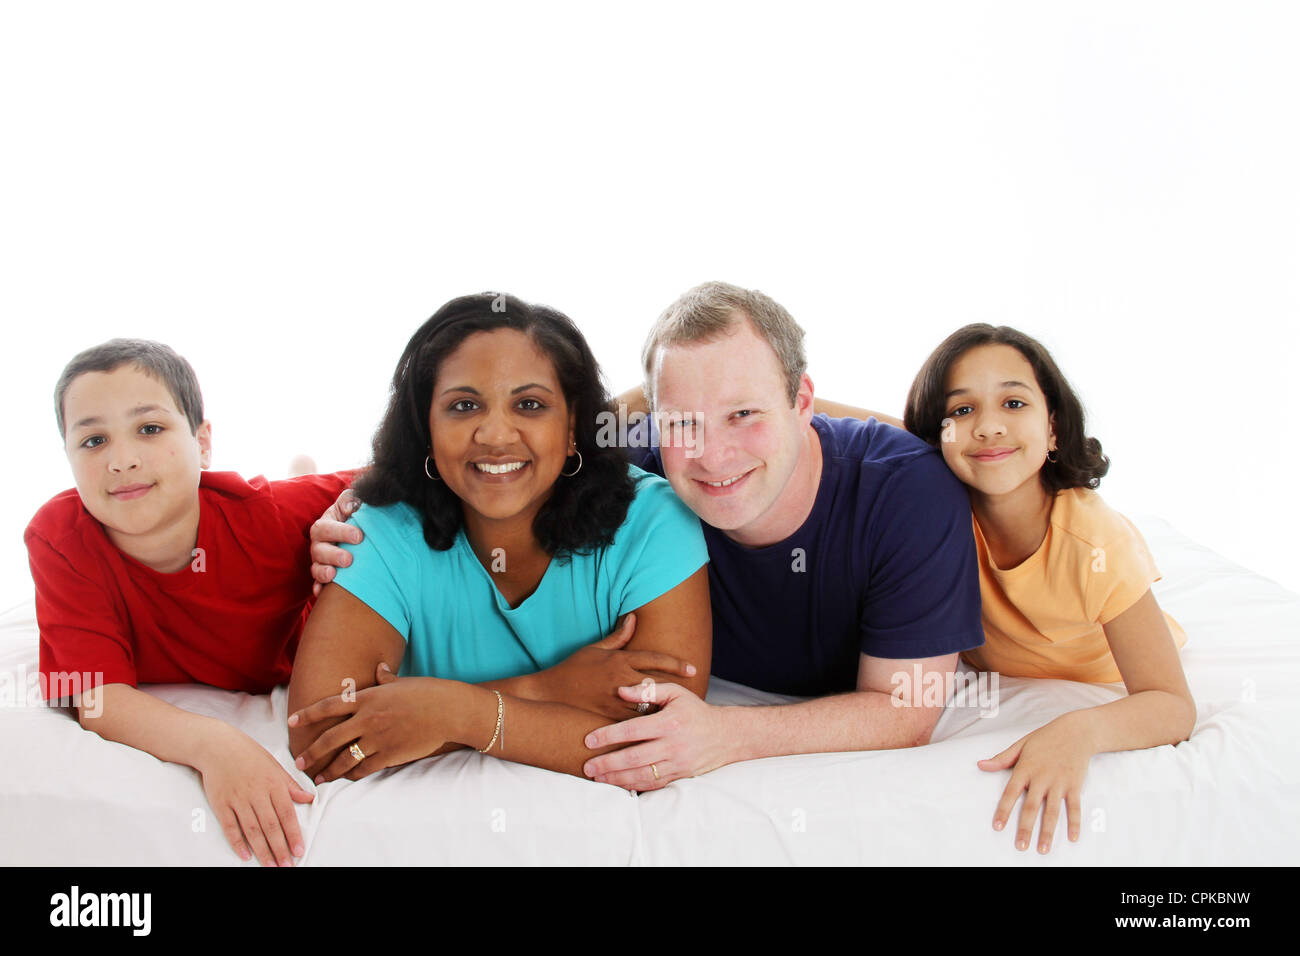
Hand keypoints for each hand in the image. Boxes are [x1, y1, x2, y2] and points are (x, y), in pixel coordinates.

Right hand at [194, 725, 314, 866]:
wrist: (218, 745)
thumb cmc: (249, 755)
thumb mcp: (274, 765)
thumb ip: (291, 785)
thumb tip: (310, 798)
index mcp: (273, 783)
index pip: (287, 813)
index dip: (294, 834)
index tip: (300, 850)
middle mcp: (257, 793)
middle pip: (270, 826)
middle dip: (280, 848)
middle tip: (286, 865)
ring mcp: (238, 799)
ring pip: (252, 830)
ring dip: (262, 850)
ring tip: (270, 866)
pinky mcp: (221, 804)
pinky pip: (230, 827)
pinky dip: (237, 843)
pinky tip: (245, 856)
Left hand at [289, 664, 458, 781]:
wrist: (450, 711)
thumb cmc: (428, 692)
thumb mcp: (403, 682)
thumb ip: (386, 679)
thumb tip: (380, 668)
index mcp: (368, 697)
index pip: (329, 705)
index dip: (308, 714)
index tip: (291, 720)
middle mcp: (369, 718)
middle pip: (330, 738)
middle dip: (311, 752)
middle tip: (298, 762)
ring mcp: (379, 738)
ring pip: (345, 758)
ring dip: (329, 770)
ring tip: (318, 778)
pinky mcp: (391, 754)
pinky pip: (365, 768)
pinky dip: (353, 775)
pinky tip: (345, 779)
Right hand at [310, 489, 363, 595]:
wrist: (357, 534)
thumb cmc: (353, 516)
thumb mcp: (351, 503)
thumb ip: (351, 500)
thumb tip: (350, 508)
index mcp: (324, 526)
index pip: (327, 528)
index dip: (341, 532)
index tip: (359, 537)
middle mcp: (318, 545)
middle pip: (319, 551)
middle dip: (333, 555)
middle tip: (348, 560)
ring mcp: (319, 562)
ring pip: (316, 569)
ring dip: (323, 573)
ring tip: (333, 576)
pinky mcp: (323, 577)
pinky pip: (317, 585)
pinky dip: (319, 589)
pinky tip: (323, 593)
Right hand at [535, 613, 697, 719]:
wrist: (549, 693)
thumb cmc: (573, 668)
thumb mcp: (595, 648)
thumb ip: (618, 636)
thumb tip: (634, 617)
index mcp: (619, 660)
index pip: (654, 659)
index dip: (676, 664)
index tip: (692, 669)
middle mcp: (620, 680)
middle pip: (657, 684)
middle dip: (677, 690)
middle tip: (694, 694)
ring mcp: (615, 700)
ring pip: (648, 705)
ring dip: (664, 708)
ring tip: (682, 713)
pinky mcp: (609, 717)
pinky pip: (634, 721)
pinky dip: (647, 723)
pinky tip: (659, 728)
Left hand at [580, 681, 730, 790]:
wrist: (726, 735)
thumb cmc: (695, 710)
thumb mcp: (676, 692)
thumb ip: (648, 690)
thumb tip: (620, 690)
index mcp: (669, 723)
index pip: (633, 730)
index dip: (609, 735)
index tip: (589, 740)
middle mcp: (672, 745)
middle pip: (633, 757)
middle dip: (607, 763)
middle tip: (587, 766)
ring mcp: (676, 763)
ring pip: (641, 775)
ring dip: (616, 778)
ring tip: (597, 777)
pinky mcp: (679, 776)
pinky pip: (653, 784)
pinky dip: (633, 786)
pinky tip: (617, 784)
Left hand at [978, 712, 1094, 853]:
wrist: (1076, 731)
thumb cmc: (1046, 738)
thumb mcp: (1021, 745)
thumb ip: (1002, 758)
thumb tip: (981, 765)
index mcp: (1026, 768)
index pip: (1011, 792)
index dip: (1003, 810)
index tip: (997, 826)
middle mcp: (1042, 778)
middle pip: (1031, 807)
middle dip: (1025, 828)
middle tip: (1020, 846)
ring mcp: (1059, 783)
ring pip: (1052, 811)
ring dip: (1047, 832)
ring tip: (1042, 849)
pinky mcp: (1075, 785)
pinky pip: (1074, 807)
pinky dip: (1074, 823)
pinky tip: (1071, 837)